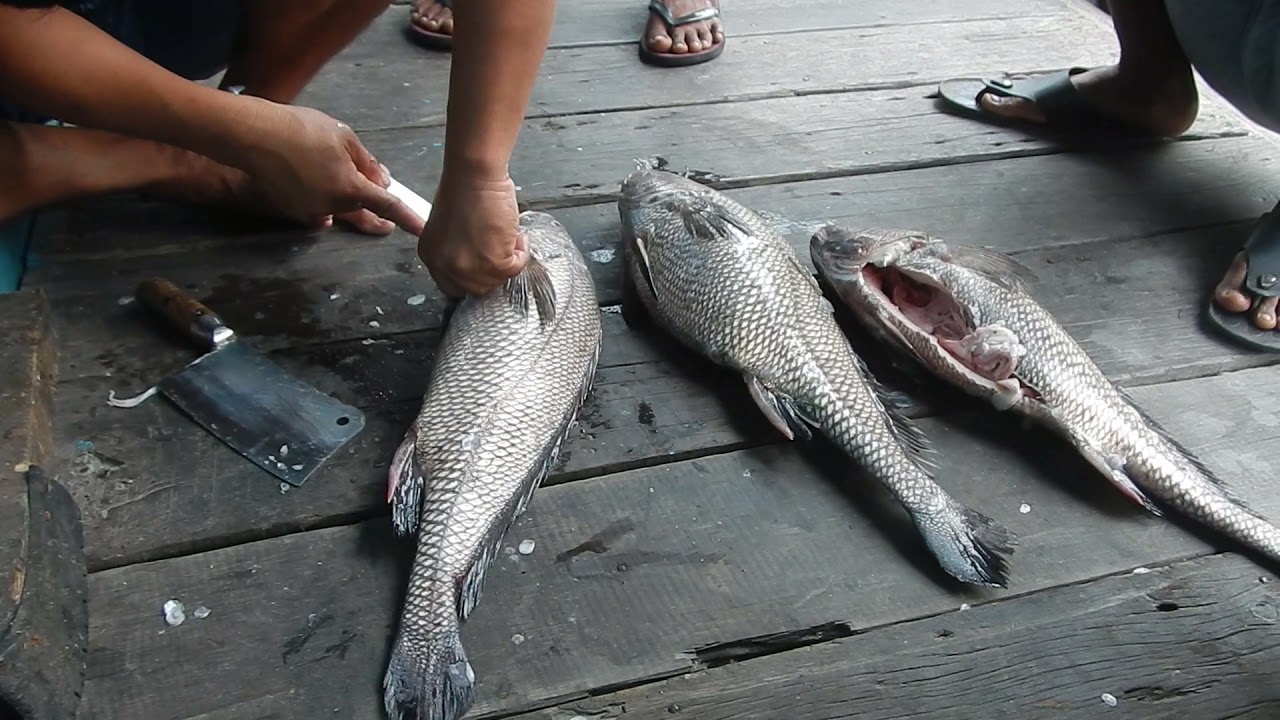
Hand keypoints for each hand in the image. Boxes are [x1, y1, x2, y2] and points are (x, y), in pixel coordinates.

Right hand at [234, 101, 425, 235]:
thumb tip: (383, 181)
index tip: (422, 230)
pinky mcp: (293, 210)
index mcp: (351, 188)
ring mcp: (311, 210)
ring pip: (338, 207)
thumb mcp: (344, 137)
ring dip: (341, 193)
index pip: (387, 205)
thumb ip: (367, 162)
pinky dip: (321, 197)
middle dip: (369, 199)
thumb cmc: (302, 130)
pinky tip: (314, 179)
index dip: (407, 218)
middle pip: (361, 207)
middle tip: (374, 192)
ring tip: (328, 164)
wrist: (254, 136)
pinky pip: (316, 208)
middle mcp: (333, 205)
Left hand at [417, 171, 527, 297]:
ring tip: (508, 237)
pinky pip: (515, 268)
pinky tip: (516, 235)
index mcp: (431, 256)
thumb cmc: (464, 189)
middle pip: (476, 289)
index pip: (452, 286)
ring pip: (497, 280)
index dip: (473, 277)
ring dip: (508, 260)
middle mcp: (446, 266)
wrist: (475, 174)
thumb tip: (477, 262)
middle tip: (501, 250)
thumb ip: (456, 251)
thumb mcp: (448, 228)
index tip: (486, 266)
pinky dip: (521, 253)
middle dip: (492, 271)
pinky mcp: (493, 262)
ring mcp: (469, 267)